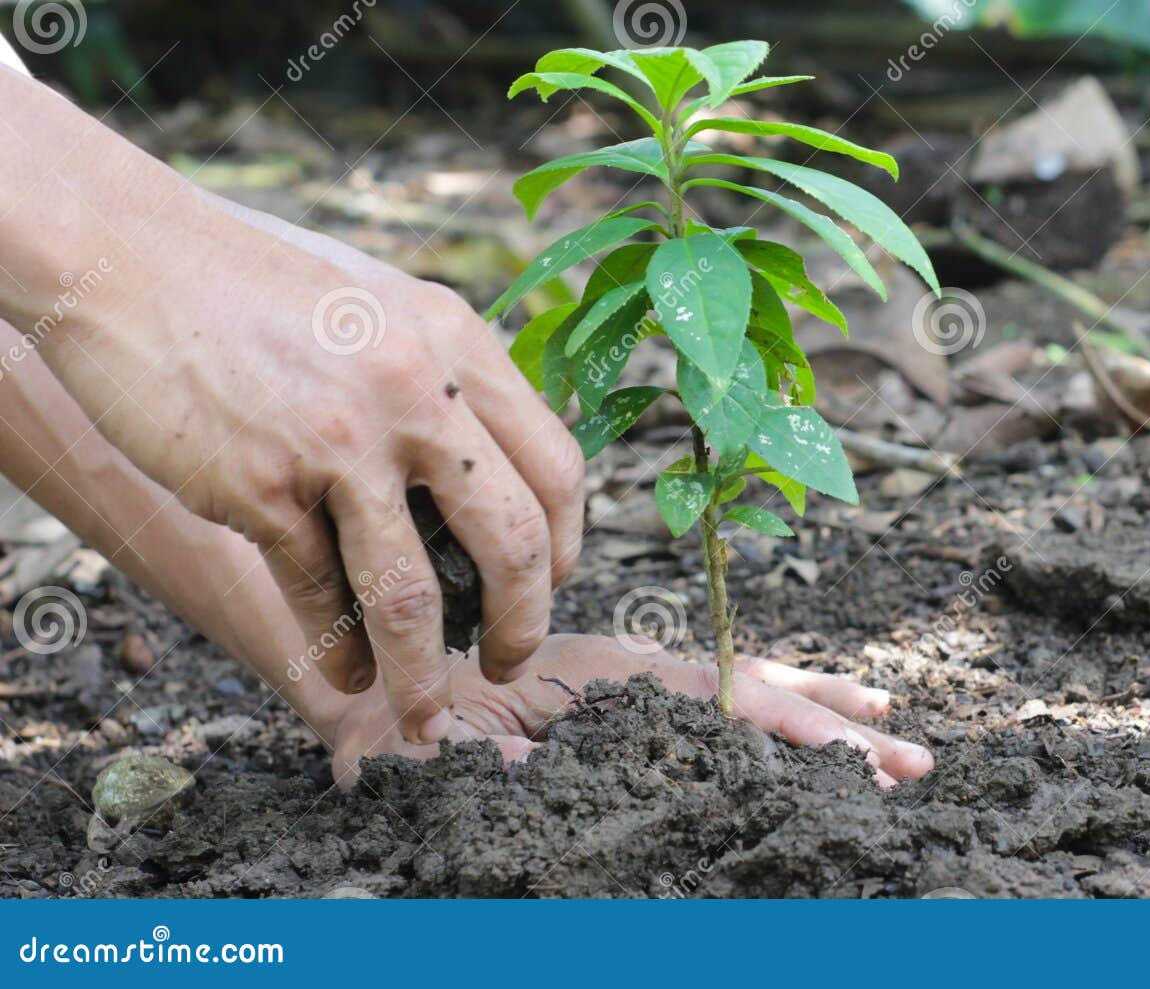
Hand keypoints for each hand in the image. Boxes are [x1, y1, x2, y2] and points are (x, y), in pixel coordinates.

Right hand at [36, 191, 584, 745]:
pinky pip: (317, 592)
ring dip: (425, 672)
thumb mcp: (384, 308)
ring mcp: (337, 443)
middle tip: (511, 661)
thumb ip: (447, 380)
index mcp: (457, 343)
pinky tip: (348, 672)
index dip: (566, 545)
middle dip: (522, 623)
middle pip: (512, 541)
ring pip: (412, 594)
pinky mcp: (258, 487)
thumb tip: (496, 477)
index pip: (557, 467)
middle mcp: (414, 393)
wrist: (128, 262)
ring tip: (425, 713)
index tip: (550, 584)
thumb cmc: (260, 291)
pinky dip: (338, 648)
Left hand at [326, 635, 935, 789]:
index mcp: (599, 674)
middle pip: (750, 695)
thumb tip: (528, 772)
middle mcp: (629, 673)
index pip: (715, 698)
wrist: (359, 671)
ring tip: (894, 733)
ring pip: (741, 693)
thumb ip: (463, 754)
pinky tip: (813, 717)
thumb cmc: (385, 709)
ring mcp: (630, 686)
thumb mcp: (413, 741)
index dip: (794, 724)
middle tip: (913, 761)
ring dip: (818, 714)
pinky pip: (709, 705)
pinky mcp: (622, 702)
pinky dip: (769, 707)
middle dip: (833, 729)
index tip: (865, 747)